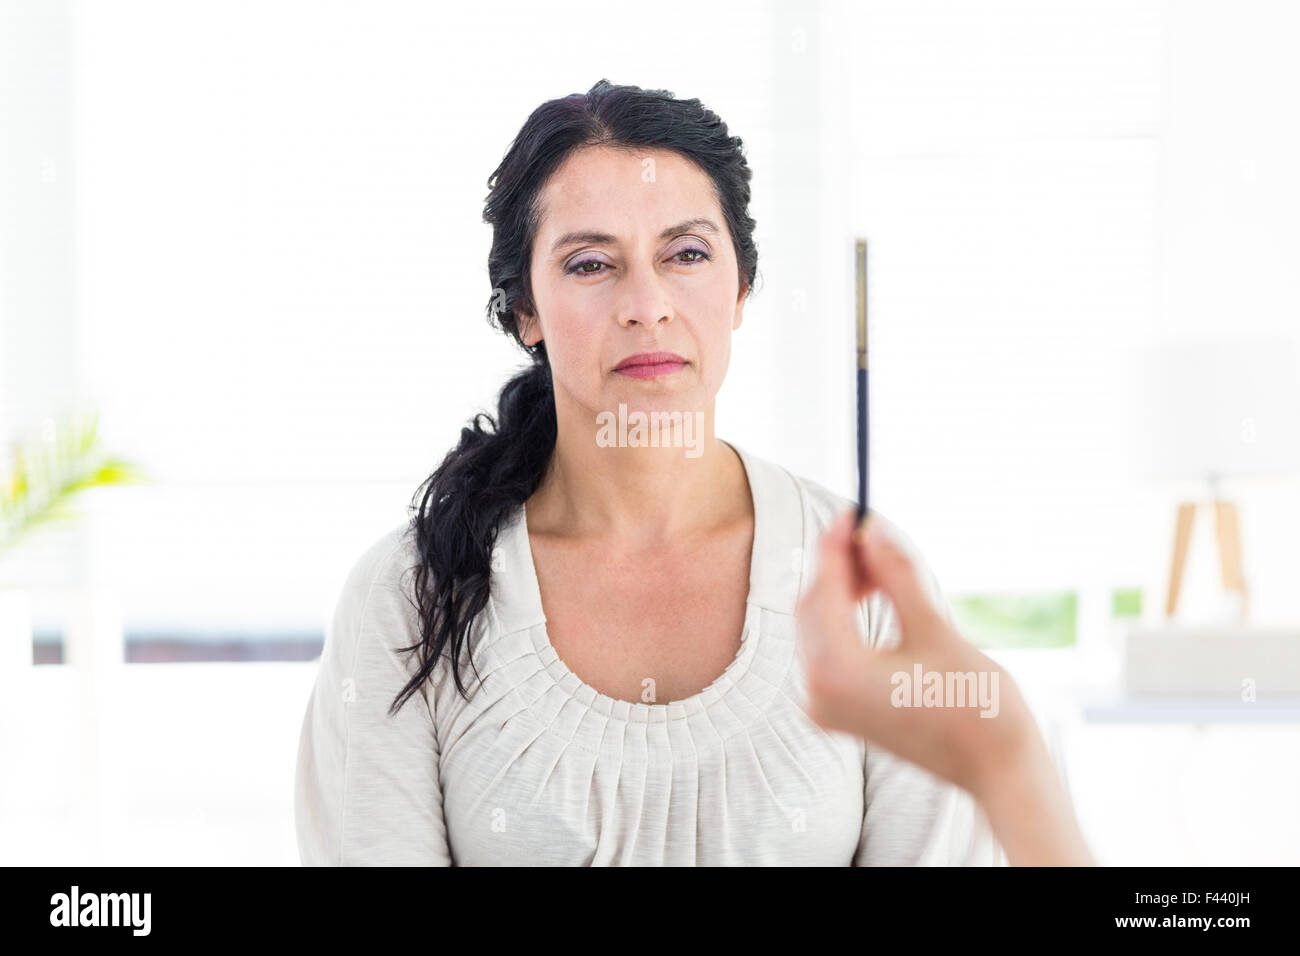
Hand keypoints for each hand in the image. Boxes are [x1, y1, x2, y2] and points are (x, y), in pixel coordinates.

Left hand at [795, 508, 1095, 864]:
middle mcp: (818, 693)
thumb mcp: (936, 628)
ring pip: (818, 628)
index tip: (853, 512)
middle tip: (870, 532)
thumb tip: (872, 529)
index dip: (836, 546)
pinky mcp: (838, 712)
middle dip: (838, 566)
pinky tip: (875, 596)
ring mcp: (824, 707)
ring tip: (881, 562)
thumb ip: (897, 576)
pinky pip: (828, 651)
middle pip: (812, 608)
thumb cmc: (978, 704)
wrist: (1000, 771)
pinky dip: (846, 620)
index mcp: (836, 673)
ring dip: (842, 590)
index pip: (823, 591)